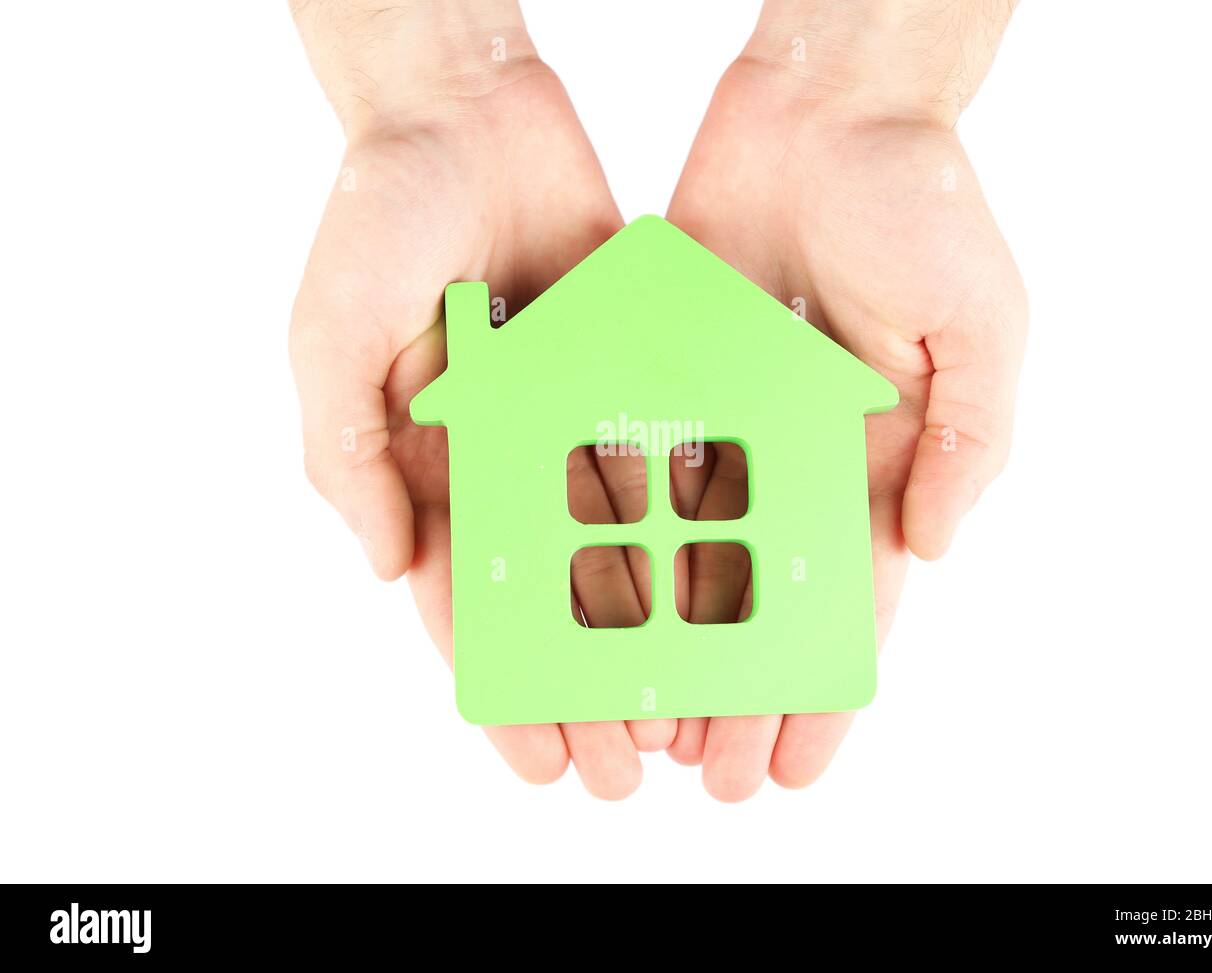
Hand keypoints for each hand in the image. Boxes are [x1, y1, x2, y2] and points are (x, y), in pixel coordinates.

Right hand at [288, 1, 674, 797]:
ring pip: (622, 545)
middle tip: (626, 767)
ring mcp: (572, 417)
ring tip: (686, 709)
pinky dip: (693, 529)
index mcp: (433, 465)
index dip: (502, 686)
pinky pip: (668, 460)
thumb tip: (388, 570)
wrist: (467, 110)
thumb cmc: (381, 214)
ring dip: (651, 629)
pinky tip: (726, 597)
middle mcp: (509, 456)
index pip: (472, 600)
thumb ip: (351, 455)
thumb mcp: (332, 337)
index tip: (539, 758)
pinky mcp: (631, 372)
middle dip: (587, 683)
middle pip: (555, 591)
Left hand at [663, 2, 1027, 799]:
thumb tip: (933, 549)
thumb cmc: (921, 202)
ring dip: (671, 641)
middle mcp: (797, 452)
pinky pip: (636, 469)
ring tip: (647, 722)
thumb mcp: (982, 325)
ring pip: (690, 553)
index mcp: (878, 459)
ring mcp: (728, 416)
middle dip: (741, 690)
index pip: (848, 601)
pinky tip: (595, 610)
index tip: (798, 761)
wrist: (827, 102)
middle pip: (762, 596)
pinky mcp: (669, 373)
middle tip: (713, 774)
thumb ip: (968, 441)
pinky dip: (617, 540)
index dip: (826, 687)